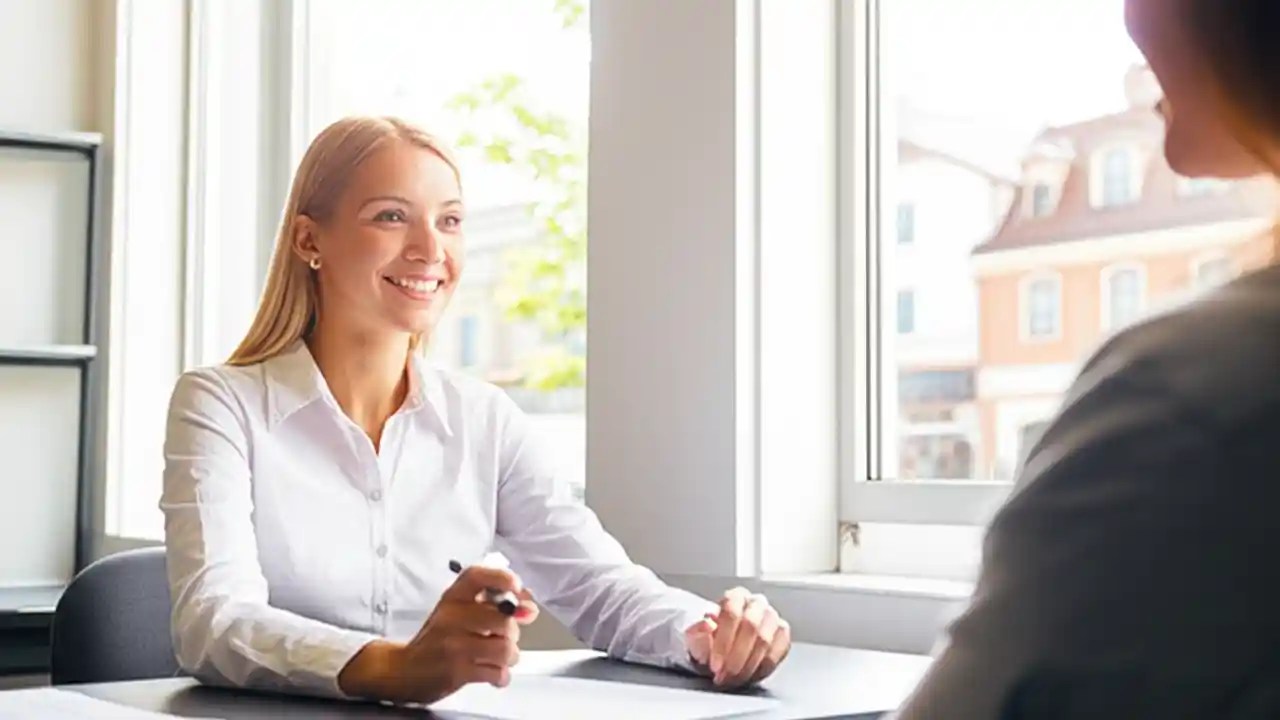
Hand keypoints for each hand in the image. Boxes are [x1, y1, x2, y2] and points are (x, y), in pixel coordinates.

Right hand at [338, 566, 538, 703]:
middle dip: (512, 632)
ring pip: (505, 648)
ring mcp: (453, 645)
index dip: (502, 578)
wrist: (405, 670)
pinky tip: (492, 673)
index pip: (478, 576)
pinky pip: (498, 672)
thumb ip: (496, 606)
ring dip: (509, 656)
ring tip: (498, 658)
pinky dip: (501, 675)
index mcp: (453, 597)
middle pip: (504, 619)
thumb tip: (530, 609)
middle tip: (501, 637)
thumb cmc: (440, 638)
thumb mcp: (461, 613)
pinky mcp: (457, 671)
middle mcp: (452, 617)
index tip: (516, 587)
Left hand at [684, 587, 790, 688]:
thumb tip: (707, 622)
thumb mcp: (696, 638)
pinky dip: (762, 668)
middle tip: (725, 675)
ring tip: (734, 679)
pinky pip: (778, 652)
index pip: (731, 613)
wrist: (723, 650)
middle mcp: (756, 603)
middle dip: (736, 656)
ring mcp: (772, 618)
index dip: (723, 642)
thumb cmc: (710, 642)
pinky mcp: (782, 635)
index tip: (715, 664)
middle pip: (751, 626)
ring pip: (765, 641)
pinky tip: (749, 676)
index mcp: (735, 597)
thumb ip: (697, 630)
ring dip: (748, 665)